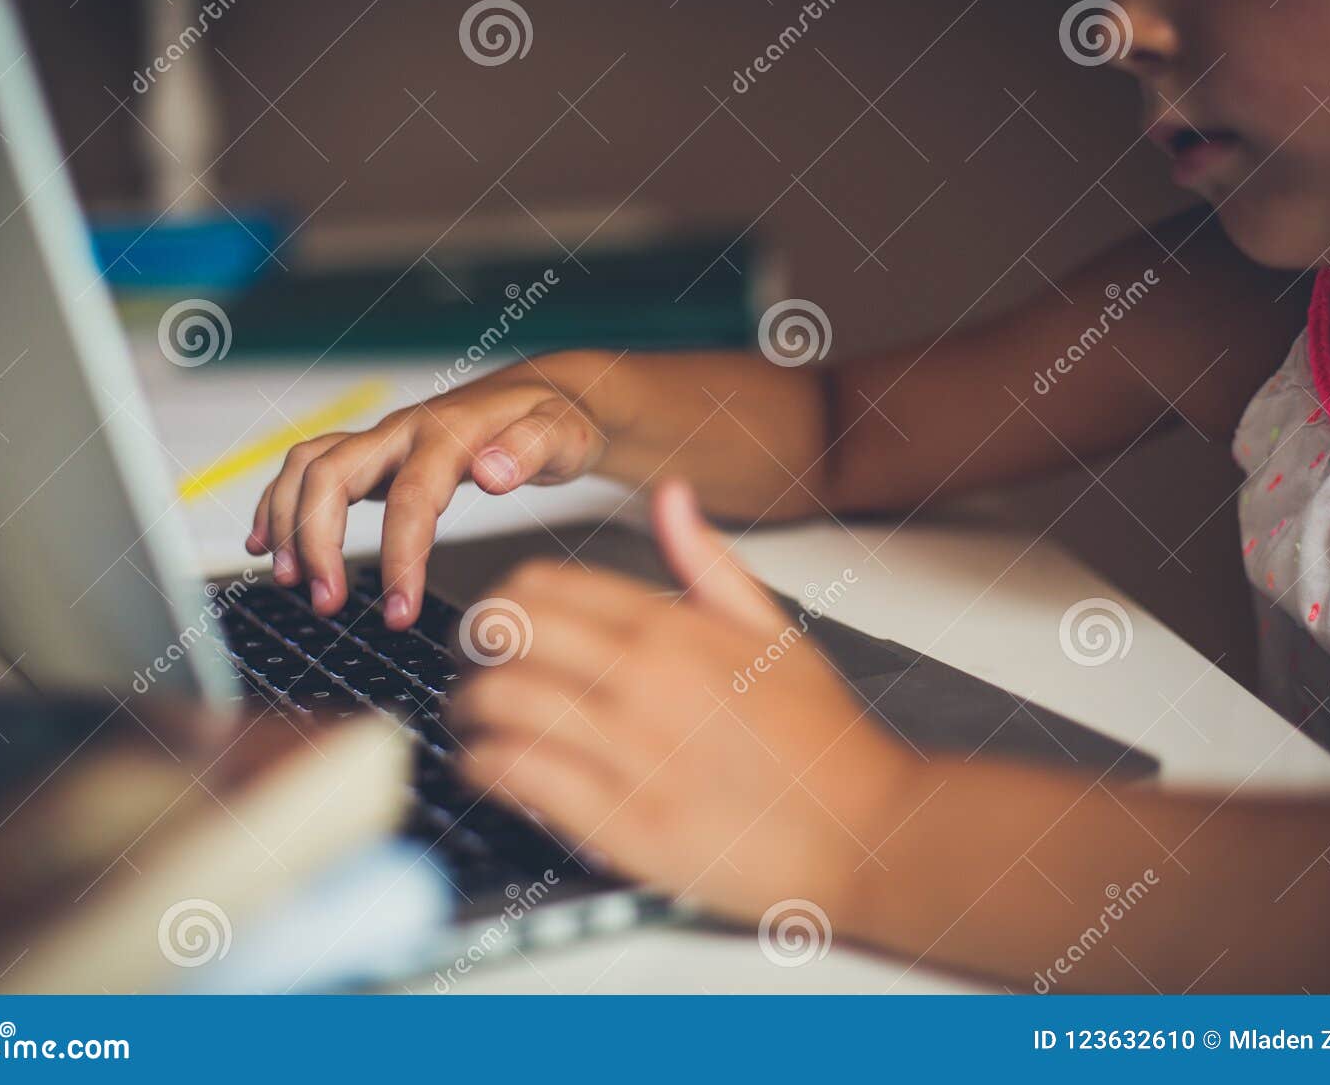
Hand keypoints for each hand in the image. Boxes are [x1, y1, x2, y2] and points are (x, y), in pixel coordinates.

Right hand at [246, 354, 611, 624]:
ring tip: (288, 580)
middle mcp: (404, 430)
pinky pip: (310, 469)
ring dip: (288, 521)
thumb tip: (492, 473)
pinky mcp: (375, 453)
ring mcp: (384, 439)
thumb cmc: (559, 419)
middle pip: (332, 473)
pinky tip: (266, 544)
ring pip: (308, 466)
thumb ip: (532, 450)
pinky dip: (279, 503)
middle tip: (326, 603)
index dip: (401, 555)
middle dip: (316, 539)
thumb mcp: (566, 433)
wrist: (546, 392)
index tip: (400, 613)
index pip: (413, 497)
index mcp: (450, 432)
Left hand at [451, 480, 916, 925]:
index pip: (540, 586)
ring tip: (472, 723)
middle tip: (476, 670)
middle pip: (502, 632)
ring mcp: (624, 750)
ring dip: (467, 711)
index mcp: (669, 628)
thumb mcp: (770, 630)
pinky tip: (490, 770)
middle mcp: (639, 679)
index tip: (502, 626)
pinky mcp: (616, 821)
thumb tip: (670, 497)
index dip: (503, 602)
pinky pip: (512, 776)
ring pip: (496, 701)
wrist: (861, 832)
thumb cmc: (819, 738)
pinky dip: (483, 768)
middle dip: (474, 650)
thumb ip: (707, 563)